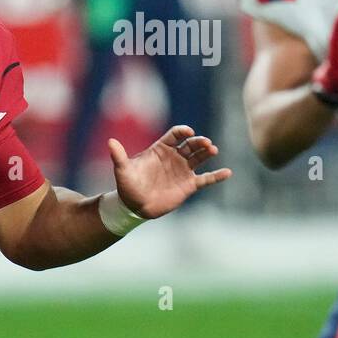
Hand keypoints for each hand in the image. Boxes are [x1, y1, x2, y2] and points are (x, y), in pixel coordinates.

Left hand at [108, 125, 231, 218]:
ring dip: (207, 152)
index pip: (175, 135)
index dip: (182, 132)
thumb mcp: (122, 170)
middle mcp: (174, 157)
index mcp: (161, 149)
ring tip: (213, 149)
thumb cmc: (128, 186)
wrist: (135, 206)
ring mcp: (183, 170)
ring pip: (199, 157)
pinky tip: (227, 172)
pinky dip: (217, 176)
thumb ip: (119, 156)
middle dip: (199, 142)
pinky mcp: (189, 185)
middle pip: (191, 144)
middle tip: (206, 143)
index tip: (188, 132)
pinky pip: (206, 178)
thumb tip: (110, 141)